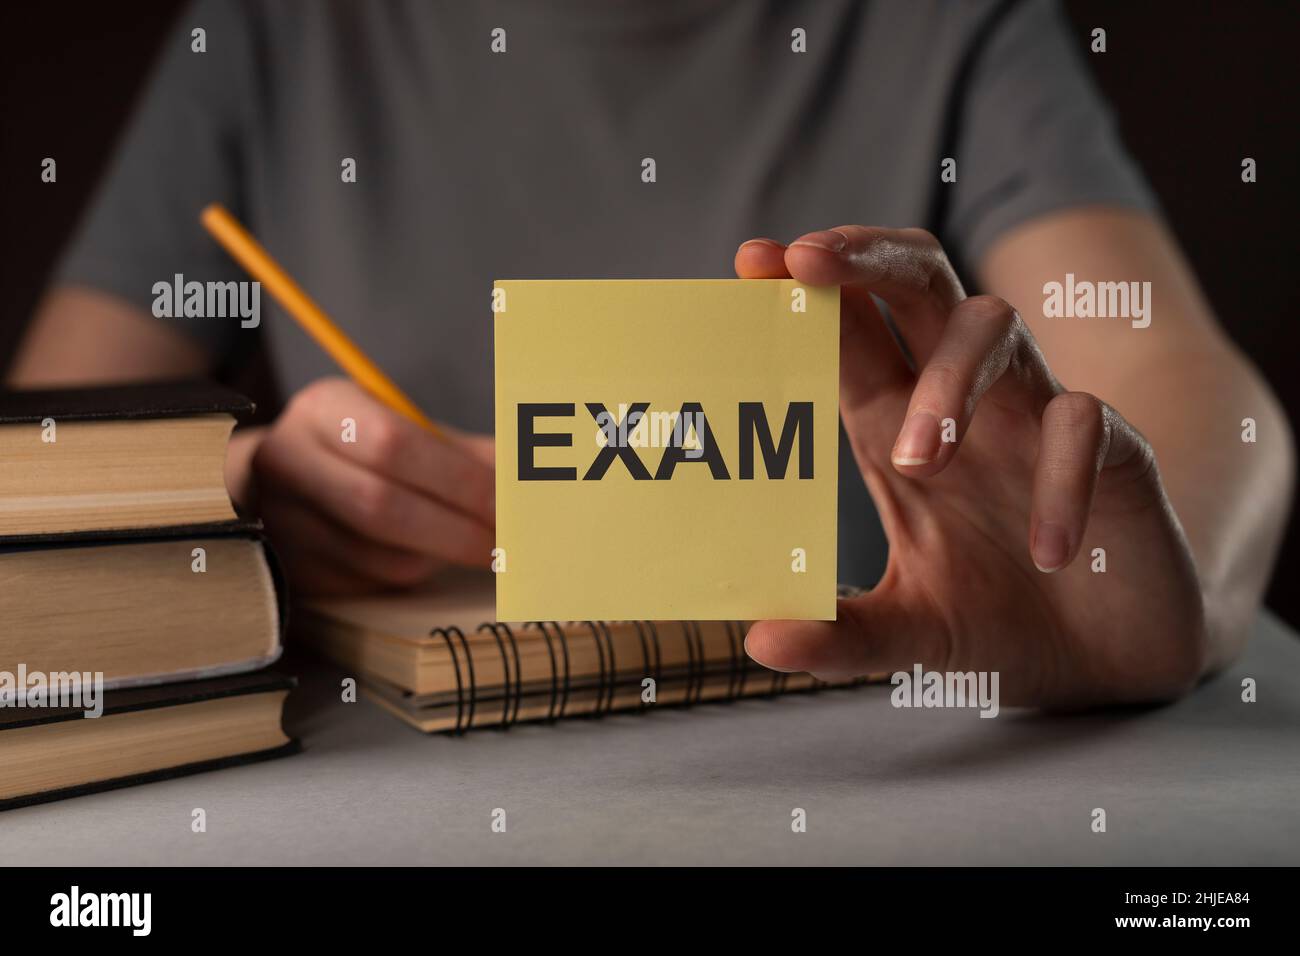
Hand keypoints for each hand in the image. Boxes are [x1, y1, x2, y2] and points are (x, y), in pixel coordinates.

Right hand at [237, 377, 494, 594]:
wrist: (291, 484)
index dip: (458, 479)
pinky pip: (369, 586)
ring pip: (379, 557)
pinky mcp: (291, 571)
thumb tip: (532, 484)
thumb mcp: (412, 432)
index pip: (393, 444)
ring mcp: (281, 521)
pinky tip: (423, 557)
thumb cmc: (371, 453)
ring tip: (463, 544)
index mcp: (324, 409)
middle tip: (502, 544)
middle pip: (381, 506)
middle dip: (455, 530)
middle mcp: (287, 461)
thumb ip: (470, 455)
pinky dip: (410, 577)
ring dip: (437, 558)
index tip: (506, 504)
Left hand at [736, 227, 1207, 708]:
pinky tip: (1047, 552)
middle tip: (807, 261)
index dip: (806, 291)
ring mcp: (1038, 418)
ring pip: (995, 328)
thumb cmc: (997, 624)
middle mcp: (967, 404)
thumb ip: (840, 636)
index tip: (750, 262)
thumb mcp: (909, 635)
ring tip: (916, 463)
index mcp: (899, 426)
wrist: (1107, 667)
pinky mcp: (1116, 452)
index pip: (851, 331)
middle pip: (920, 285)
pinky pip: (1087, 425)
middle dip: (865, 259)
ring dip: (949, 378)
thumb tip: (758, 641)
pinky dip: (1062, 480)